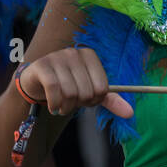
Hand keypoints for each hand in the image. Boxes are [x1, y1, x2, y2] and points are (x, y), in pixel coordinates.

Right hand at [18, 48, 132, 118]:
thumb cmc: (66, 85)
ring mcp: (56, 57)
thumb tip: (130, 113)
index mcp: (89, 55)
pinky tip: (53, 107)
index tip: (84, 100)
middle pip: (86, 92)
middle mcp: (73, 52)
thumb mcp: (89, 91)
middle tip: (71, 105)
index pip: (102, 88)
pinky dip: (55, 104)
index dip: (94, 100)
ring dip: (66, 108)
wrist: (36, 81)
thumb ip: (110, 100)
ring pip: (70, 92)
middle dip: (79, 105)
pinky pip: (54, 90)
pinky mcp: (42, 65)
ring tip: (62, 108)